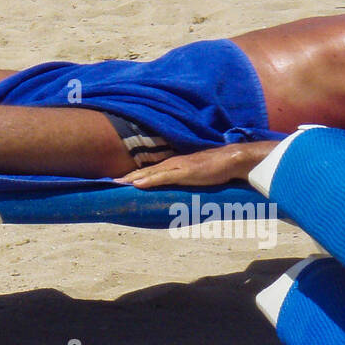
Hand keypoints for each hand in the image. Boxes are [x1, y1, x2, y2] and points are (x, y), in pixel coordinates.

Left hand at [115, 142, 271, 189]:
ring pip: (151, 172)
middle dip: (128, 176)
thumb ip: (185, 178)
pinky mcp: (184, 172)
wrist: (233, 159)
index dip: (135, 173)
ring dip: (134, 177)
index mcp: (175, 163)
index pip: (151, 169)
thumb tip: (178, 185)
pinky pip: (163, 177)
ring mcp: (178, 166)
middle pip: (146, 169)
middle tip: (111, 181)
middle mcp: (173, 162)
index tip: (120, 179)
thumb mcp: (196, 173)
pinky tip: (137, 183)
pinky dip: (149, 180)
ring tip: (118, 182)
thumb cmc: (217, 167)